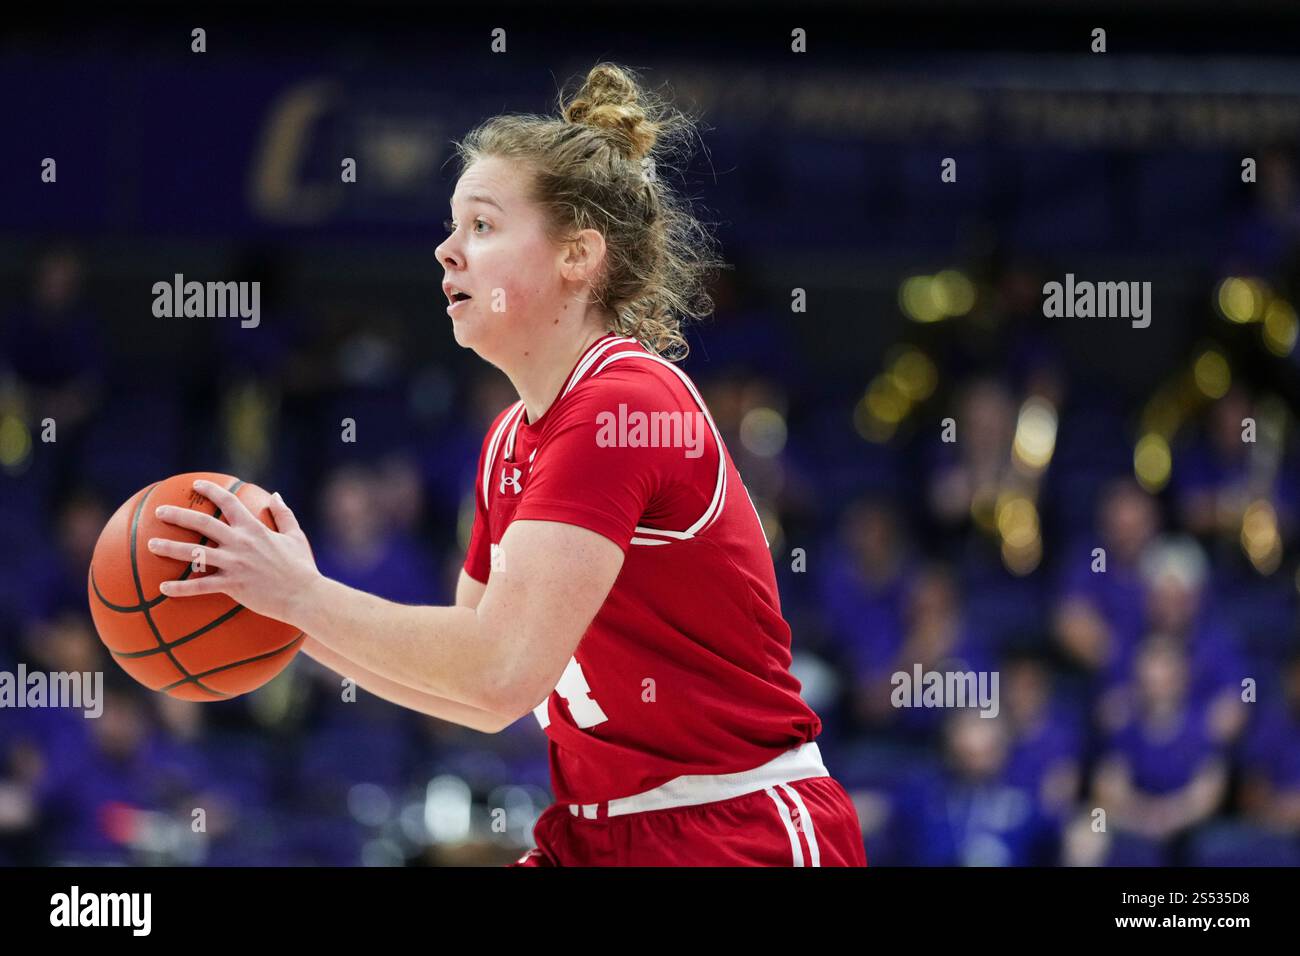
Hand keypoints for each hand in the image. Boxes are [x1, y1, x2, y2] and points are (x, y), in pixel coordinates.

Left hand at [147, 479, 319, 624]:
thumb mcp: (296, 536)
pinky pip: (200, 586)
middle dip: (178, 515)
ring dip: (170, 548)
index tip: (195, 485)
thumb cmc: (302, 567)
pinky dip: (180, 588)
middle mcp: (240, 543)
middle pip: (202, 523)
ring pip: (195, 553)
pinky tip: (162, 588)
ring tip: (150, 545)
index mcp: (254, 529)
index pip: (229, 502)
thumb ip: (284, 514)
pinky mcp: (232, 585)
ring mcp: (234, 564)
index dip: (211, 491)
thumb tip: (276, 495)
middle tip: (159, 512)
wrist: (305, 595)